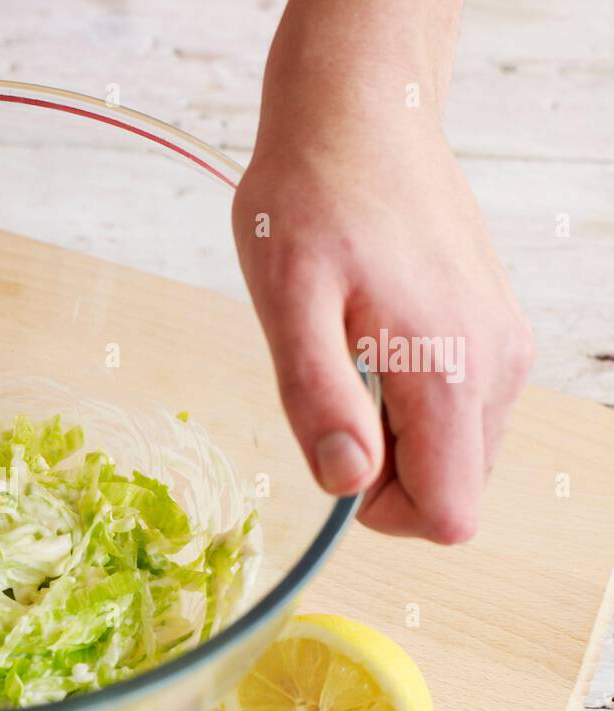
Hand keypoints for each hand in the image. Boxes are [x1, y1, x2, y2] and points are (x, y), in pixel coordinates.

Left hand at [233, 0, 532, 543]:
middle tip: (331, 385)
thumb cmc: (312, 198)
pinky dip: (410, 398)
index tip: (333, 451)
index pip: (447, 514)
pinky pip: (459, 407)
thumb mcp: (287, 302)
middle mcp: (498, 367)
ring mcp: (503, 346)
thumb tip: (346, 481)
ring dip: (394, 431)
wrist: (360, 115)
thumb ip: (317, 398)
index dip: (380, 511)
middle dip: (384, 469)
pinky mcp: (494, 328)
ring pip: (456, 449)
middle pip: (453, 487)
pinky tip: (373, 335)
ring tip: (350, 351)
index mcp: (451, 371)